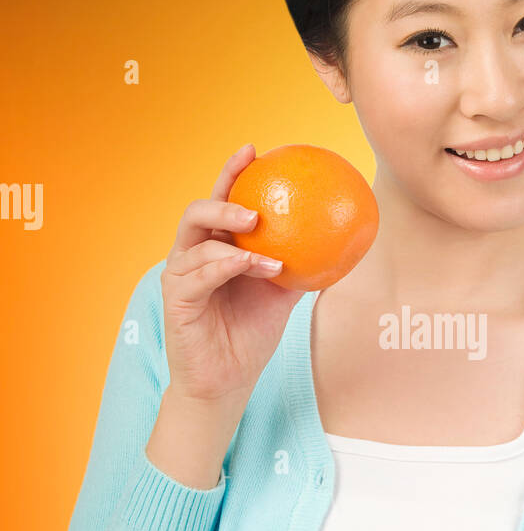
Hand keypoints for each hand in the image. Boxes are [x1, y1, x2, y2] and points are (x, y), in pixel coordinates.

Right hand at [161, 143, 304, 404]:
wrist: (227, 381)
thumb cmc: (252, 334)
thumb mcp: (283, 293)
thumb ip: (302, 263)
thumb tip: (341, 238)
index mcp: (216, 247)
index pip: (221, 201)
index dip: (233, 173)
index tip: (255, 150)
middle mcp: (192, 255)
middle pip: (198, 210)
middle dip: (224, 192)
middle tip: (256, 196)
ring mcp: (180, 276)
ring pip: (196, 237)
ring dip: (231, 231)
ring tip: (260, 227)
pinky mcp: (175, 299)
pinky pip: (200, 273)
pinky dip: (230, 264)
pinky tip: (261, 266)